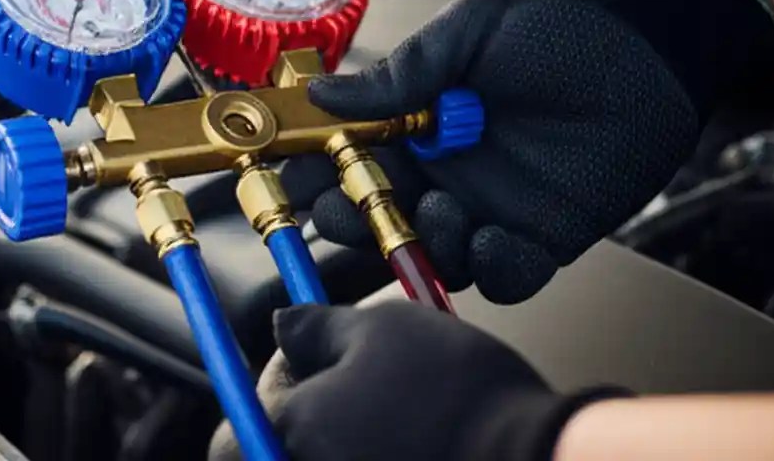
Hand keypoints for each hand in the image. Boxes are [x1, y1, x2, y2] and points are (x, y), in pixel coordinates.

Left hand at [209, 302, 621, 460]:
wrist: (537, 458)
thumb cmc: (454, 391)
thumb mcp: (379, 327)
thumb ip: (315, 327)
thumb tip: (282, 326)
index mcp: (289, 433)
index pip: (236, 430)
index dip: (268, 393)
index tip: (304, 364)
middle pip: (274, 454)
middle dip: (304, 424)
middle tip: (349, 389)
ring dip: (345, 440)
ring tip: (396, 412)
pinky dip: (378, 455)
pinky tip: (416, 441)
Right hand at [295, 0, 773, 302]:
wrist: (653, 44)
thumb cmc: (561, 24)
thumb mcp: (471, 30)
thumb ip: (402, 72)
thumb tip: (325, 94)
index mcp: (418, 122)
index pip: (351, 156)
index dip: (318, 167)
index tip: (291, 170)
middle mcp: (446, 172)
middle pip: (379, 215)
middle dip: (353, 218)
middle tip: (346, 206)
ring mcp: (492, 209)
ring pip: (433, 253)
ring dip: (422, 243)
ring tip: (439, 209)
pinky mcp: (543, 238)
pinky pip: (504, 278)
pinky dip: (491, 269)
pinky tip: (496, 236)